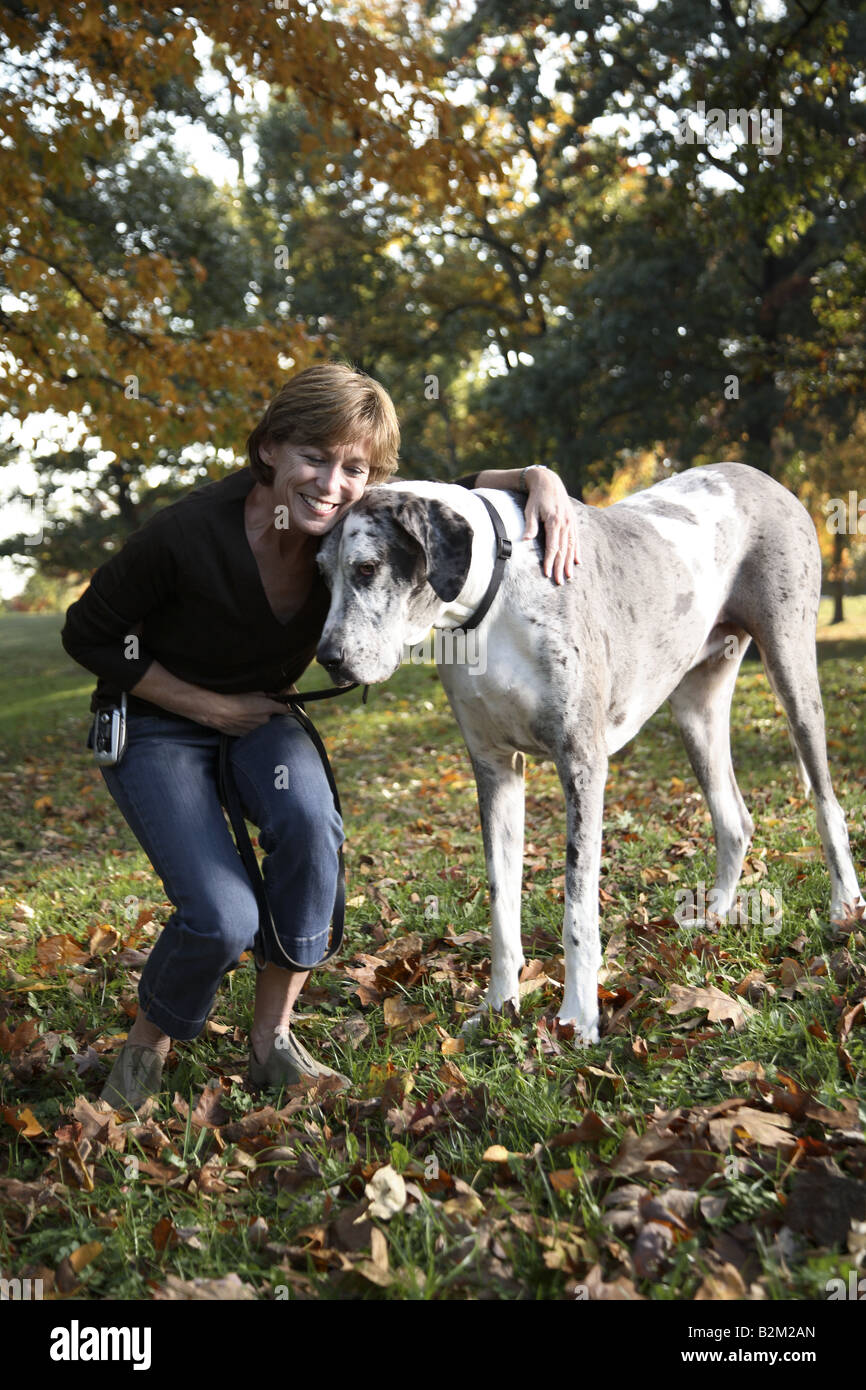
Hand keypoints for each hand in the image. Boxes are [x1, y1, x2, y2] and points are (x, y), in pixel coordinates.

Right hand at [197, 691, 288, 735]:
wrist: (213, 710)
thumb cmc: (230, 697)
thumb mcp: (250, 690)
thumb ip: (263, 694)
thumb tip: (268, 696)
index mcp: (268, 708)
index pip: (285, 709)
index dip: (283, 705)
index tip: (282, 704)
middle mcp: (263, 721)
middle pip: (271, 716)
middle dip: (266, 711)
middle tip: (255, 703)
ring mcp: (254, 729)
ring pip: (259, 723)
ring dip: (255, 718)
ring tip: (242, 710)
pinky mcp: (243, 734)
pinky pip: (249, 729)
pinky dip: (246, 724)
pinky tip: (237, 717)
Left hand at [521, 467, 579, 583]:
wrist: (548, 481)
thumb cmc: (536, 497)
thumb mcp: (530, 509)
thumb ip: (530, 525)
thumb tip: (526, 540)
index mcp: (555, 521)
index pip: (553, 547)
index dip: (549, 561)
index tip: (547, 574)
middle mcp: (565, 523)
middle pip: (563, 550)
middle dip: (560, 567)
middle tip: (559, 582)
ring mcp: (571, 522)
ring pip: (571, 546)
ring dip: (570, 563)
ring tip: (569, 576)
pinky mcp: (573, 520)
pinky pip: (576, 539)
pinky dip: (576, 551)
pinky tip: (577, 562)